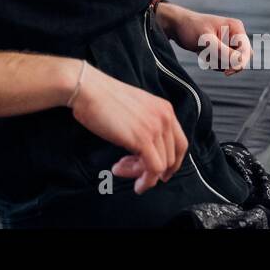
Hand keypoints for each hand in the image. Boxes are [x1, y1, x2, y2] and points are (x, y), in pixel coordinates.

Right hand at [68, 62, 187, 194]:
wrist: (88, 90)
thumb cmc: (102, 97)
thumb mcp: (135, 108)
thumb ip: (146, 124)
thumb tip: (145, 149)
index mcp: (165, 109)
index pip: (181, 144)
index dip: (172, 163)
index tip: (162, 173)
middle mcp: (164, 118)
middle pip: (171, 157)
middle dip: (151, 169)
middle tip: (131, 170)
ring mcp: (155, 128)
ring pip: (161, 166)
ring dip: (140, 173)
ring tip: (120, 168)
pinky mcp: (143, 140)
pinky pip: (152, 169)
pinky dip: (143, 179)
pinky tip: (123, 173)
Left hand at [158, 4, 251, 75]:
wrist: (176, 26)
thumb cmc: (190, 28)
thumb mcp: (206, 40)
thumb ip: (223, 52)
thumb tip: (239, 63)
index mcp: (235, 28)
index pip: (246, 51)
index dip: (239, 63)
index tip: (227, 72)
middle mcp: (234, 34)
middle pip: (241, 58)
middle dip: (226, 62)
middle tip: (211, 62)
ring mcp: (228, 41)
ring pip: (231, 62)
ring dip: (218, 63)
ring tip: (203, 54)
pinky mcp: (221, 48)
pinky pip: (223, 62)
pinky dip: (213, 62)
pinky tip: (202, 54)